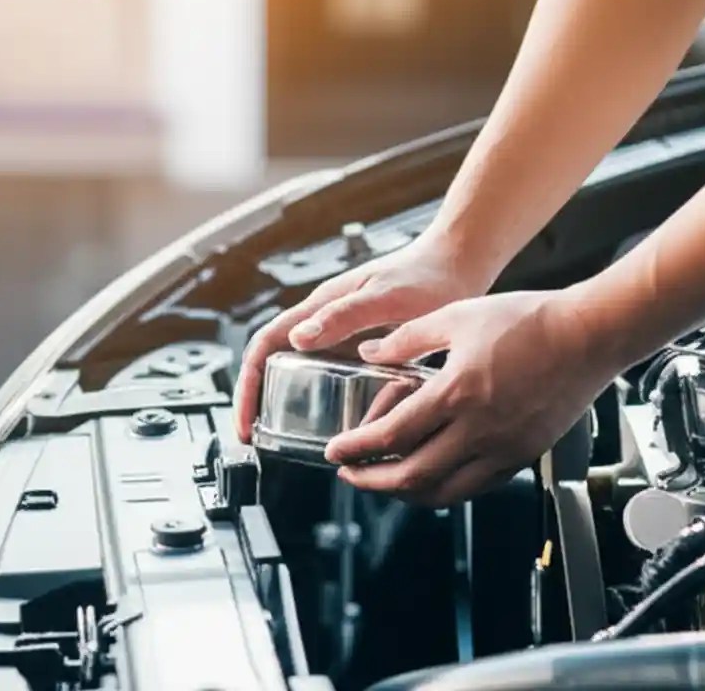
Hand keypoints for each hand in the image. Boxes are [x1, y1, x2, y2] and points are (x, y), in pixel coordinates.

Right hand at [233, 233, 494, 440]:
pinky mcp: (362, 348)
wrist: (458, 264)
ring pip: (299, 372)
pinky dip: (319, 401)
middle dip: (257, 400)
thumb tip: (298, 338)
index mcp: (321, 307)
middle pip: (274, 362)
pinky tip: (335, 426)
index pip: (265, 345)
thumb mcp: (386, 298)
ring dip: (284, 403)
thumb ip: (344, 315)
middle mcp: (325, 322)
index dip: (249, 385)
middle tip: (256, 439)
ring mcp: (342, 336)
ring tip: (285, 440)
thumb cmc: (427, 274)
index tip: (246, 422)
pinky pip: (329, 377)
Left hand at [326, 289, 624, 505]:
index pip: (391, 436)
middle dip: (372, 481)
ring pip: (444, 492)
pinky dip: (445, 488)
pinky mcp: (523, 455)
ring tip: (386, 479)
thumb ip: (407, 339)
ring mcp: (504, 448)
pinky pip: (475, 486)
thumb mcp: (456, 315)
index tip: (335, 451)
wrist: (589, 334)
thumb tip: (369, 352)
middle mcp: (479, 429)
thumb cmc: (530, 319)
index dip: (356, 448)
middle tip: (350, 473)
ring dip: (406, 492)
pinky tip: (432, 474)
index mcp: (457, 392)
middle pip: (411, 476)